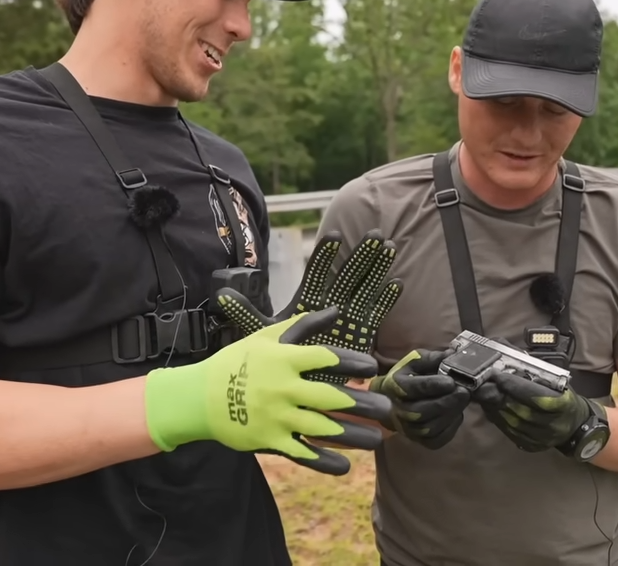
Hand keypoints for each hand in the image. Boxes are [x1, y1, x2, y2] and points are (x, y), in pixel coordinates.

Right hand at [144, 292, 393, 475]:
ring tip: (377, 440)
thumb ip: (302, 325)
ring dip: (353, 435)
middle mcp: (282, 387)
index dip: (352, 362)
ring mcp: (276, 417)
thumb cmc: (236, 362)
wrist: (198, 397)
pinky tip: (345, 466)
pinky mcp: (269, 440)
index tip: (372, 367)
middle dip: (363, 404)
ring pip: (322, 428)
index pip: (326, 358)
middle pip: (331, 396)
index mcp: (283, 359)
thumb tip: (336, 310)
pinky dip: (324, 461)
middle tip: (387, 410)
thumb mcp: (266, 337)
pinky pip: (302, 453)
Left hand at [220, 229, 403, 382]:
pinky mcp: (362, 334)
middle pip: (347, 275)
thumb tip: (221, 294)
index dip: (325, 257)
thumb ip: (247, 312)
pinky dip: (386, 300)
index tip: (333, 237)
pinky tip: (396, 285)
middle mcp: (331, 305)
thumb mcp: (263, 332)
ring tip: (388, 247)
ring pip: (365, 288)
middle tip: (374, 234)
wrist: (300, 384)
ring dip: (377, 269)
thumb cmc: (282, 355)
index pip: (316, 274)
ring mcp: (349, 318)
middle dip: (360, 255)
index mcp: (307, 302)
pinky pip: (377, 315)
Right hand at [368, 349, 470, 449]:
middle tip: (464, 392)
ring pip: (429, 427)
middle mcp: (397, 410)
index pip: (412, 388)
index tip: (451, 381)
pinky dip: (450, 429)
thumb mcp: (417, 361)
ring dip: (450, 414)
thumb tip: (452, 354)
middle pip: (421, 411)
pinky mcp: (418, 440)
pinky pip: (436, 440)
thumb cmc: (409, 376)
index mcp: (394, 386)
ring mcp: (407, 428)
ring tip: (463, 401)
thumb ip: (433, 358)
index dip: (432, 385)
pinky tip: (457, 415)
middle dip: (445, 402)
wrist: (395, 399)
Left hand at [473, 370, 590, 452]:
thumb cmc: (563, 398)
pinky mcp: (530, 446)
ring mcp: (540, 439)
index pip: (535, 396)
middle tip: (482, 383)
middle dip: (498, 395)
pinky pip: (508, 431)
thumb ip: (536, 374)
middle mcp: (552, 425)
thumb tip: (508, 360)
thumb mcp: (557, 383)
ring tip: (482, 393)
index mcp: (563, 405)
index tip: (497, 375)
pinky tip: (489, 406)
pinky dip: (496, 417)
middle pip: (519, 410)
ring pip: (510, 422)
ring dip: (493, 406)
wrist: (575, 427)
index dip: (514, 386)